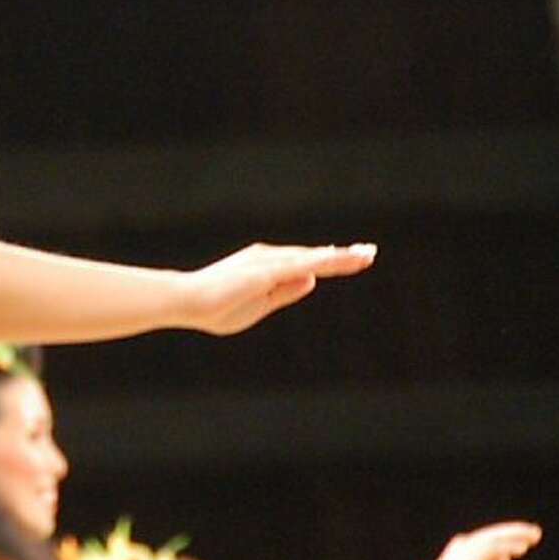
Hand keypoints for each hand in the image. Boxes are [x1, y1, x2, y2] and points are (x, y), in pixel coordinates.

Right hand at [182, 242, 377, 333]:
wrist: (188, 302)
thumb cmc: (216, 307)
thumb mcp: (259, 305)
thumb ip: (285, 293)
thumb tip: (313, 280)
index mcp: (268, 268)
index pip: (306, 265)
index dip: (331, 260)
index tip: (354, 257)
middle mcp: (270, 259)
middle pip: (314, 257)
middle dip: (343, 256)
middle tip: (370, 252)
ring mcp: (269, 263)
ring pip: (312, 258)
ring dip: (339, 256)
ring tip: (366, 254)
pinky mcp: (266, 270)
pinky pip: (300, 264)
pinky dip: (322, 260)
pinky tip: (340, 257)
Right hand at [418, 521, 542, 559]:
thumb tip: (505, 558)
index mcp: (464, 548)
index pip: (491, 539)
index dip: (509, 537)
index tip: (525, 538)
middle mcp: (466, 545)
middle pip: (495, 535)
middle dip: (516, 532)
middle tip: (536, 532)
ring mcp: (467, 551)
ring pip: (496, 538)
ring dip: (516, 536)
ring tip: (534, 535)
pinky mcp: (470, 559)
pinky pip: (492, 549)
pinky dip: (507, 547)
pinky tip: (522, 548)